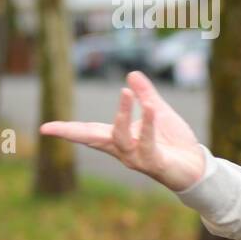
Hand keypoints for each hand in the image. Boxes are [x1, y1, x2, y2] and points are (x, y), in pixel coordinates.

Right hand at [38, 70, 206, 191]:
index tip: (44, 128)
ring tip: (125, 93)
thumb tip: (132, 74)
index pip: (89, 131)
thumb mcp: (158, 113)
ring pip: (120, 138)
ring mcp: (136, 158)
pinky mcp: (154, 162)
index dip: (68, 129)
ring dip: (122, 116)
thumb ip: (145, 95)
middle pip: (92, 140)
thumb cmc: (173, 142)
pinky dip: (148, 124)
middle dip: (71, 133)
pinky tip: (150, 108)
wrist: (196, 165)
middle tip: (50, 129)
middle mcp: (123, 150)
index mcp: (119, 138)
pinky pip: (147, 143)